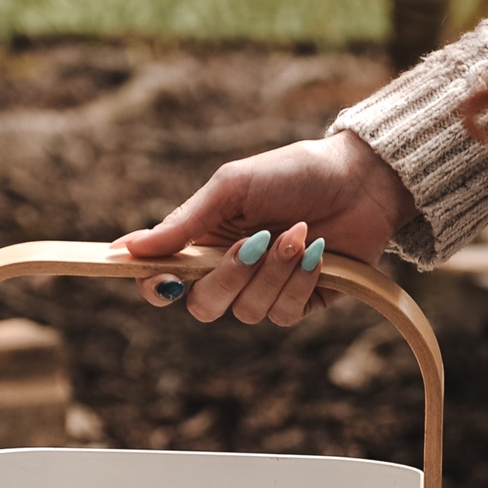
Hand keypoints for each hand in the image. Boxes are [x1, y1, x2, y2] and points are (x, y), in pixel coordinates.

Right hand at [112, 129, 415, 328]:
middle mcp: (230, 271)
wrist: (359, 180)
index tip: (165, 280)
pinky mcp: (301, 304)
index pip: (164, 281)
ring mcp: (265, 290)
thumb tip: (128, 249)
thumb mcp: (231, 188)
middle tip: (258, 240)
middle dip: (232, 276)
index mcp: (204, 242)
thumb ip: (183, 223)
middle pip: (204, 307)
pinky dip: (301, 282)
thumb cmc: (291, 173)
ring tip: (301, 233)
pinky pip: (284, 315)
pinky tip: (319, 253)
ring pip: (248, 312)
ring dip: (276, 271)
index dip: (157, 287)